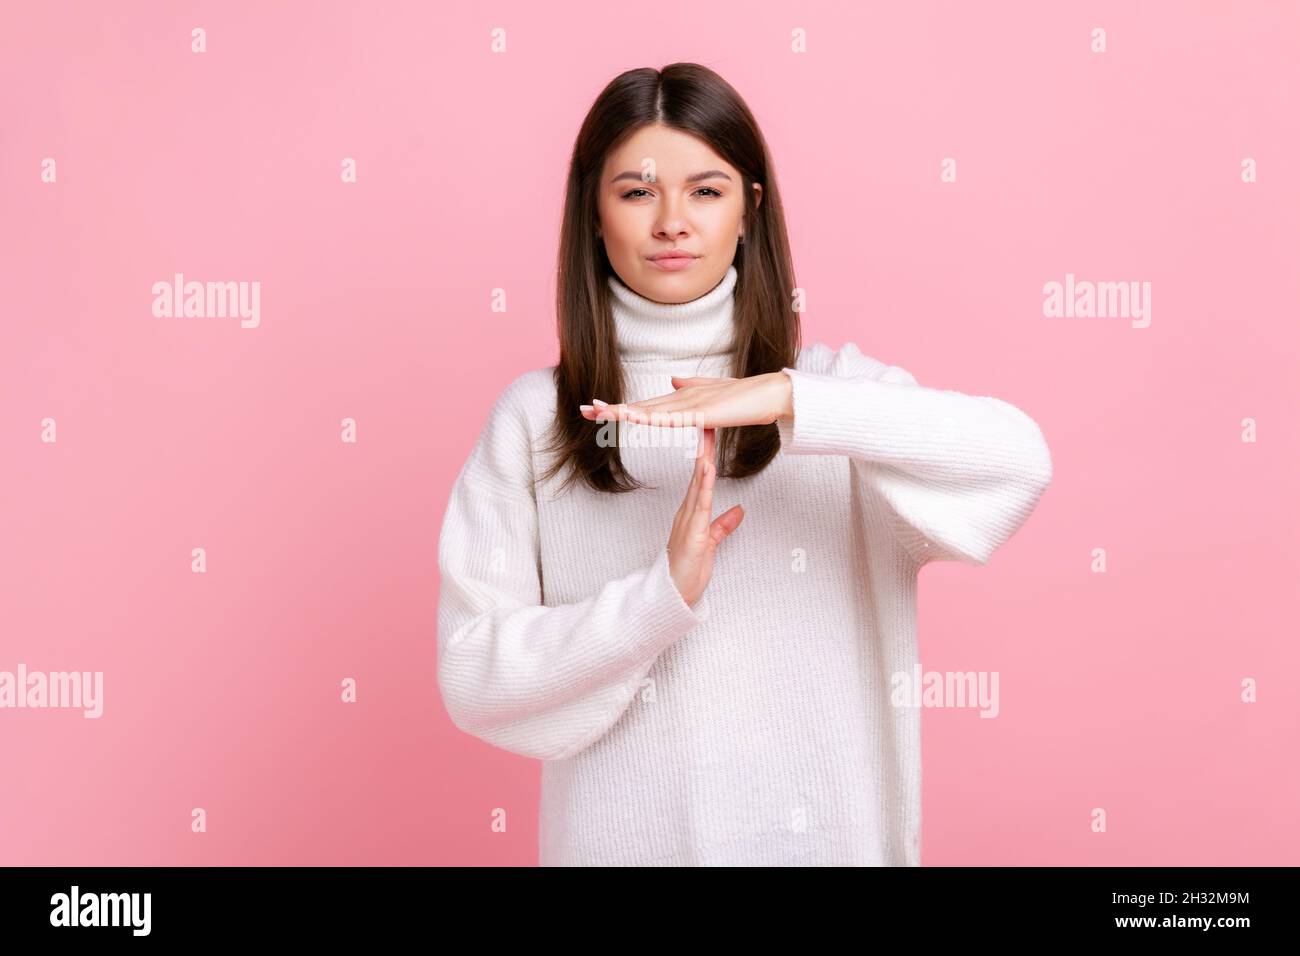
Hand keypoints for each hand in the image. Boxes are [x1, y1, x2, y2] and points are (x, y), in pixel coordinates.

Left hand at [579, 372, 793, 429]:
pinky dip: (651, 418)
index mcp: (680, 400)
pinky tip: (634, 418)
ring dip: (624, 412)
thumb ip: (691, 387)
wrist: (768, 394)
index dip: (619, 407)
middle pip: (639, 406)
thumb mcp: (711, 394)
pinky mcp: (702, 413)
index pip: (643, 405)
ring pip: (650, 411)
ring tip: (599, 413)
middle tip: (583, 410)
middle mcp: (680, 399)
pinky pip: (671, 418)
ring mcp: (689, 405)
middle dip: (610, 409)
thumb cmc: (743, 397)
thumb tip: (673, 380)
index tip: (596, 409)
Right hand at [665, 426, 742, 607]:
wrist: (674, 594)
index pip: (701, 476)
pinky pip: (700, 505)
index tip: (711, 432)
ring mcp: (688, 521)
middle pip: (698, 472)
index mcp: (692, 511)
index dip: (707, 453)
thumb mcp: (710, 542)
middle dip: (704, 446)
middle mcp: (687, 511)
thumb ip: (723, 525)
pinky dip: (705, 485)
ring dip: (704, 458)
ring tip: (708, 436)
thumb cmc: (688, 570)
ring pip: (698, 484)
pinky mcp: (693, 534)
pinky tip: (708, 469)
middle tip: (707, 418)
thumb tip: (740, 510)